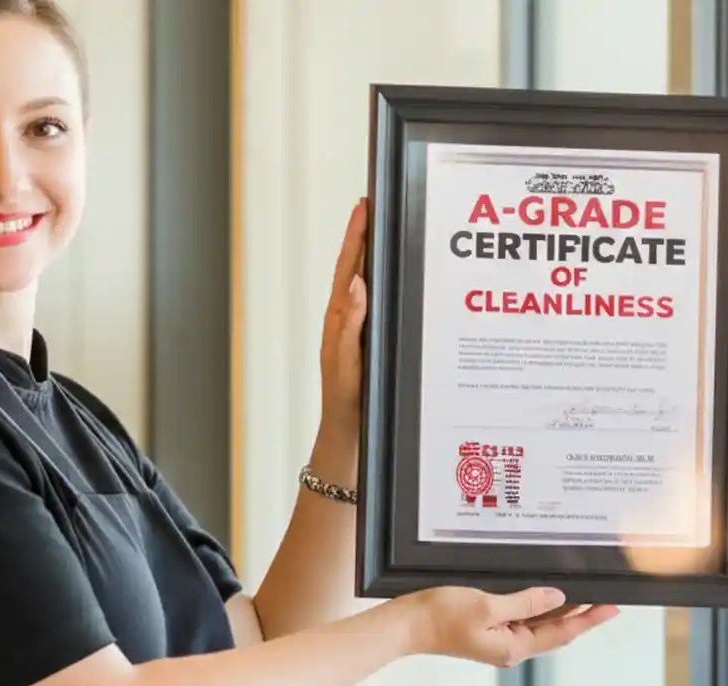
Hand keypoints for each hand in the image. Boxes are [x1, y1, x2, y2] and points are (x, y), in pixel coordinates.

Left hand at [317, 197, 368, 443]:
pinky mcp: (366, 342)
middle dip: (362, 237)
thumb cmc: (347, 406)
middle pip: (354, 269)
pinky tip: (389, 277)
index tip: (363, 208)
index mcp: (338, 322)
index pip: (348, 270)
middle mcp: (345, 321)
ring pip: (363, 284)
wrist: (348, 438)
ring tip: (378, 228)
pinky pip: (374, 304)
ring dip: (370, 255)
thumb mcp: (348, 367)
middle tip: (371, 205)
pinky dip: (380, 283)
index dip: (356, 238)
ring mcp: (356, 331)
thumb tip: (355, 285)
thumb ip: (350, 327)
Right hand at [403, 586, 619, 666]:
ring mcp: (500, 640)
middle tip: (606, 600)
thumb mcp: (488, 605)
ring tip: (584, 595)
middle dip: (582, 616)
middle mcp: (511, 647)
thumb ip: (525, 602)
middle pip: (556, 631)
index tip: (611, 608)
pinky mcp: (490, 630)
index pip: (563, 632)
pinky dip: (539, 607)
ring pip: (541, 625)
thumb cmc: (440, 617)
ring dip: (562, 611)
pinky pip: (524, 619)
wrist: (410, 624)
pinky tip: (546, 595)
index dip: (589, 619)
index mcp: (513, 647)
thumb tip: (556, 598)